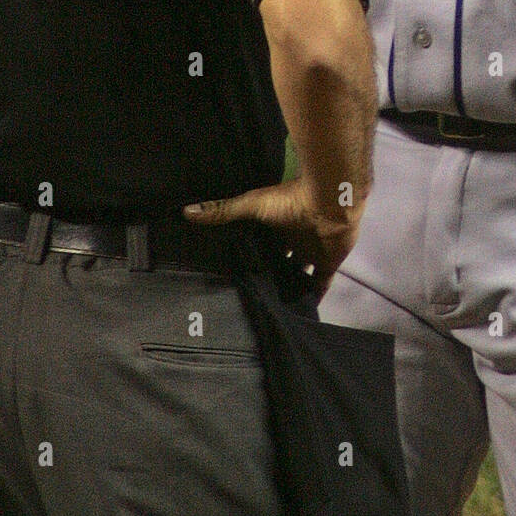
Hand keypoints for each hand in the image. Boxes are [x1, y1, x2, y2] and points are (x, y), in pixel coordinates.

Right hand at [184, 176, 362, 295]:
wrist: (330, 201)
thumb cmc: (290, 201)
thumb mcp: (252, 205)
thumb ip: (223, 210)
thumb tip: (186, 211)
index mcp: (275, 224)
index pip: (259, 244)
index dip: (248, 256)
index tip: (231, 275)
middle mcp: (292, 239)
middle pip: (278, 261)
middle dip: (268, 274)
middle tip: (249, 297)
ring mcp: (311, 251)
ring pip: (298, 274)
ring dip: (289, 287)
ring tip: (271, 310)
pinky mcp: (327, 263)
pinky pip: (319, 284)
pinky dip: (313, 297)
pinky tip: (301, 314)